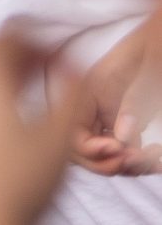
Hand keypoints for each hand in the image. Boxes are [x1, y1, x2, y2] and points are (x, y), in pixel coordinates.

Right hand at [73, 18, 161, 175]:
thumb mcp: (154, 61)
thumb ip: (137, 98)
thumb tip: (121, 138)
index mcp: (93, 82)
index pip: (70, 128)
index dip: (88, 149)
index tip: (119, 154)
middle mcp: (97, 98)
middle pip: (84, 146)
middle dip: (107, 162)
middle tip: (139, 160)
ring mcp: (113, 108)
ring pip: (105, 151)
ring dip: (125, 163)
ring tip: (152, 159)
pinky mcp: (129, 115)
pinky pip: (124, 146)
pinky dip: (137, 158)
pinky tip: (155, 156)